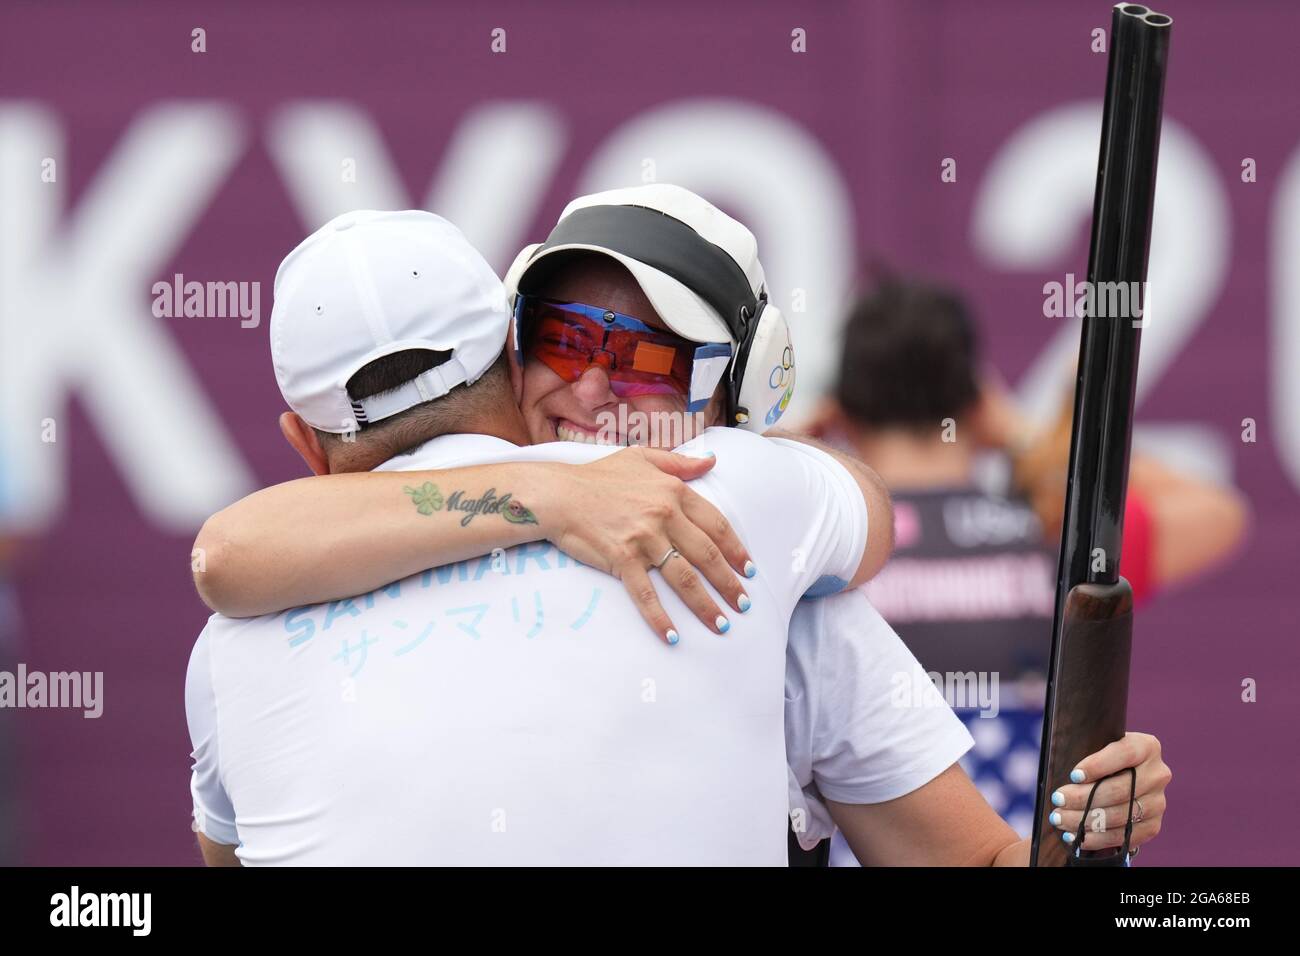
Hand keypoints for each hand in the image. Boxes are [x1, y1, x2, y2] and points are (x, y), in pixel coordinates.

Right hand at [545, 447, 754, 644]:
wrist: (559, 494)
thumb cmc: (598, 476)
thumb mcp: (642, 458)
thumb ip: (679, 464)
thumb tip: (711, 461)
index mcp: (673, 492)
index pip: (716, 525)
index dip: (736, 550)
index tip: (748, 570)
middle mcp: (664, 515)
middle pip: (707, 555)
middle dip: (729, 584)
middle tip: (743, 605)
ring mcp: (644, 539)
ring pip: (684, 578)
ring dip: (705, 605)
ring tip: (720, 624)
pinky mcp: (622, 559)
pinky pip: (646, 594)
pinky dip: (660, 618)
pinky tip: (673, 636)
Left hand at [1046, 731, 1170, 851]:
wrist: (1124, 776)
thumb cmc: (1102, 758)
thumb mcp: (1099, 745)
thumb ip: (1089, 751)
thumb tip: (1070, 775)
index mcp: (1146, 747)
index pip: (1124, 754)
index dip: (1097, 765)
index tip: (1073, 775)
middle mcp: (1157, 774)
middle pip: (1119, 789)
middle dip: (1083, 797)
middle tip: (1058, 799)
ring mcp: (1158, 802)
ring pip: (1120, 815)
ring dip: (1085, 819)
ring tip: (1060, 818)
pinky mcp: (1153, 825)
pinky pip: (1125, 836)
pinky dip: (1098, 838)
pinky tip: (1078, 836)